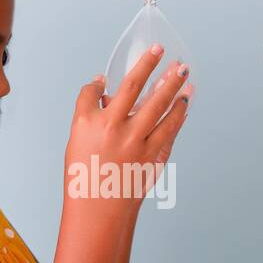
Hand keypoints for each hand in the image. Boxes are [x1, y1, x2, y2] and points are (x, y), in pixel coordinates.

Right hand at [65, 45, 190, 218]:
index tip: (105, 79)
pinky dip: (179, 114)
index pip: (92, 92)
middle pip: (134, 87)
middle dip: (150, 65)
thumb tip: (105, 91)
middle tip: (163, 51)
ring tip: (183, 72)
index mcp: (88, 123)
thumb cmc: (85, 179)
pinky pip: (170, 128)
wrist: (99, 211)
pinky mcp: (153, 155)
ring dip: (173, 86)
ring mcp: (136, 141)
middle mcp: (113, 127)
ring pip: (159, 105)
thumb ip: (90, 115)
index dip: (97, 84)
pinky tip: (184, 104)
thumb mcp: (77, 144)